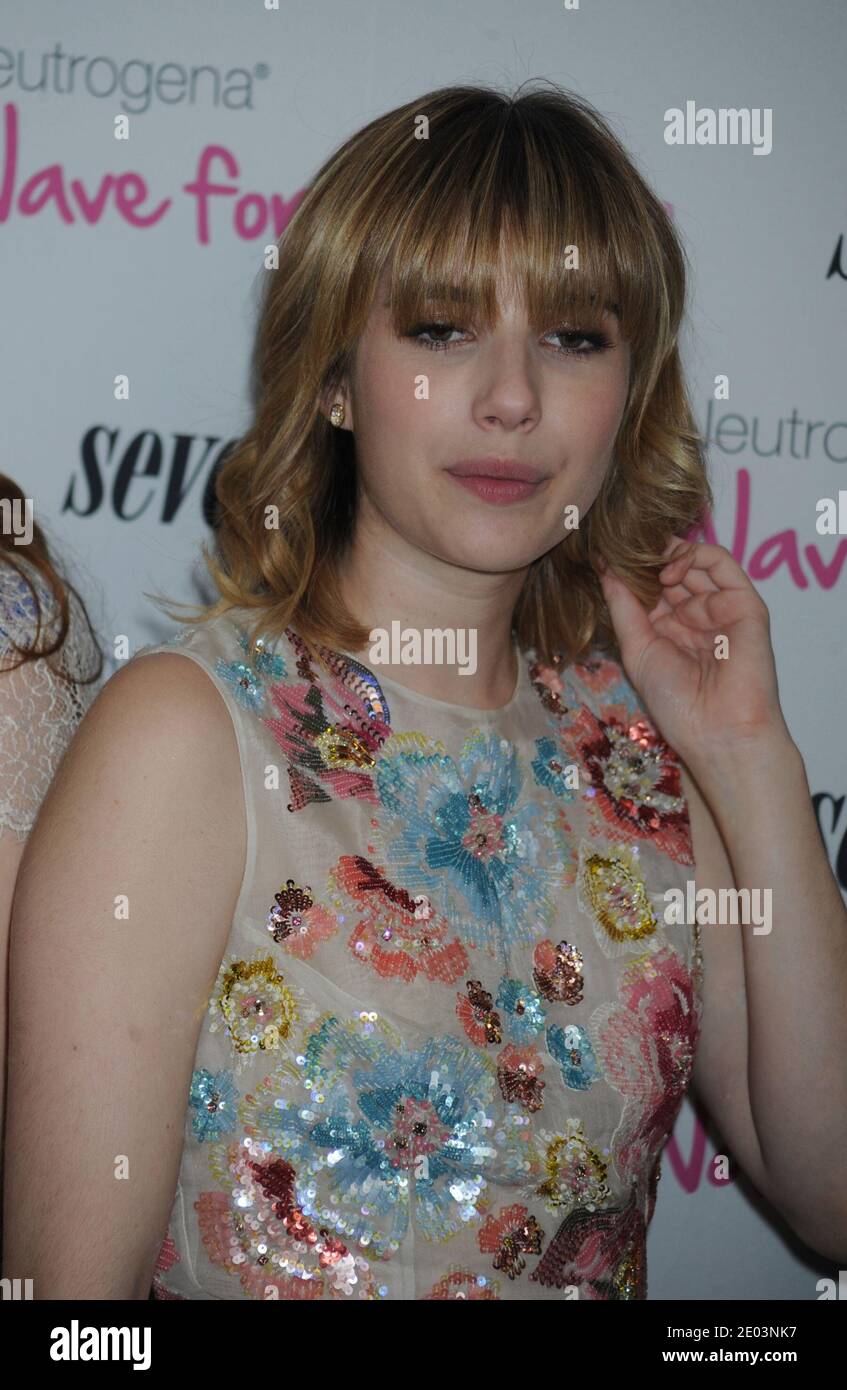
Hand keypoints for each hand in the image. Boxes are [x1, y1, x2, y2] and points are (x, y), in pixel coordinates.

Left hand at [597, 537, 792, 765]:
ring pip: (696, 562)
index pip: (650, 587)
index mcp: (670, 629)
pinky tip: (671, 568)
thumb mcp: (637, 650)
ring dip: (669, 554)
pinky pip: (721, 564)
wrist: (719, 731)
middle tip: (626, 552)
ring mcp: (721, 608)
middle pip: (672, 570)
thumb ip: (623, 607)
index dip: (631, 571)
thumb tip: (604, 567)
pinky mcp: (745, 603)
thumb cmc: (676, 703)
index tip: (605, 557)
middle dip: (648, 559)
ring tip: (649, 564)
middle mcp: (696, 616)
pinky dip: (695, 554)